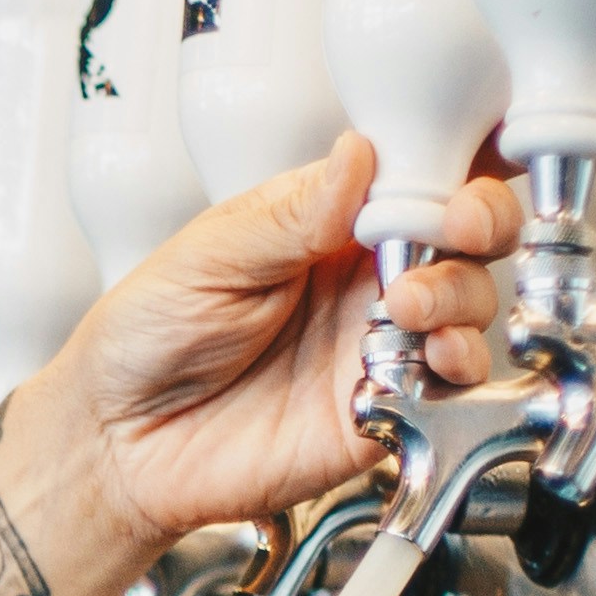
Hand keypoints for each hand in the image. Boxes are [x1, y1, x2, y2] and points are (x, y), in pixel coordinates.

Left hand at [52, 136, 519, 547]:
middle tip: (454, 227)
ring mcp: (376, 341)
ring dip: (459, 293)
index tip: (469, 157)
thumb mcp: (209, 257)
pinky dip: (457, 367)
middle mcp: (361, 276)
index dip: (457, 159)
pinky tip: (425, 358)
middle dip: (479, 219)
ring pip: (469, 302)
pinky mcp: (383, 407)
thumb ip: (293, 214)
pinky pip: (450, 387)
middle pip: (467, 232)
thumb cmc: (144, 340)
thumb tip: (358, 153)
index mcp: (325, 221)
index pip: (415, 173)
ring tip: (404, 304)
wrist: (117, 443)